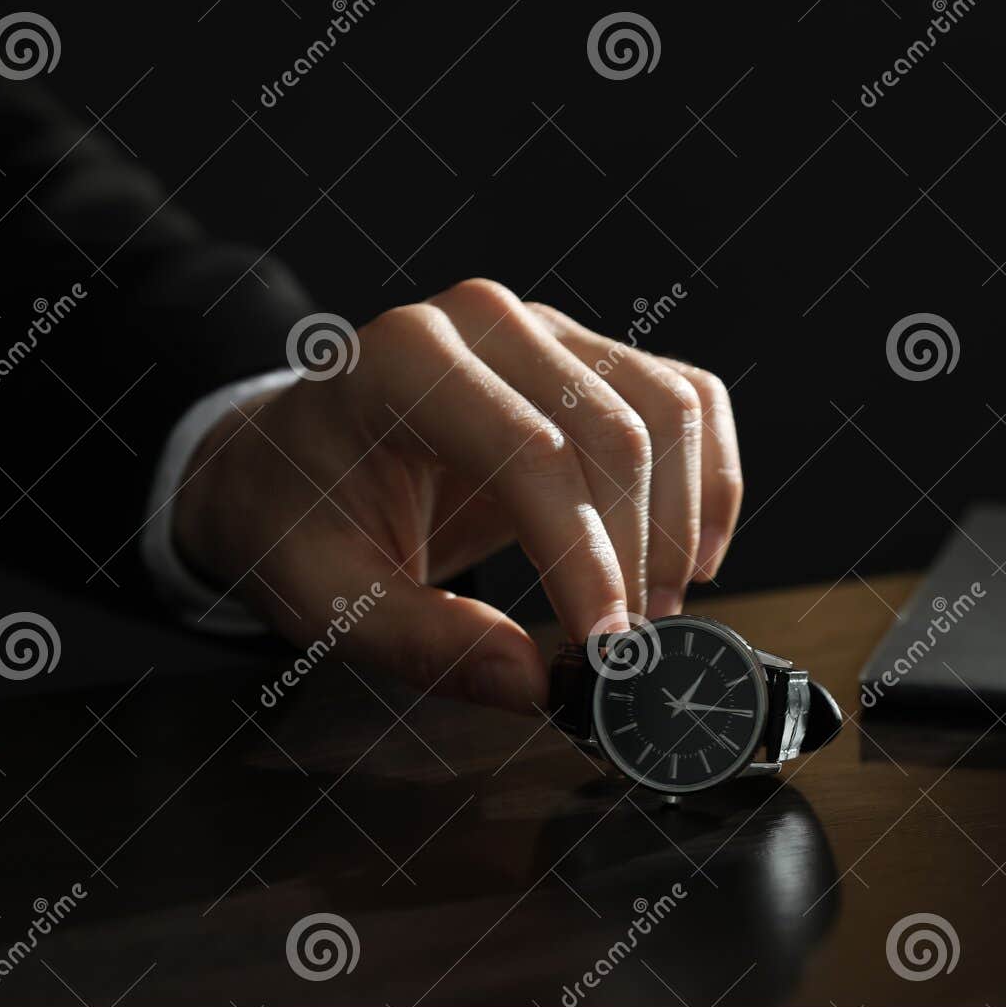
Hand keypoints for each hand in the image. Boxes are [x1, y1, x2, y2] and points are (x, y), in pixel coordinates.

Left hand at [172, 279, 743, 712]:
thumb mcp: (324, 595)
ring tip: (653, 608)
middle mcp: (485, 322)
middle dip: (639, 555)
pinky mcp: (590, 355)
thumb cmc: (299, 517)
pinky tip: (692, 553)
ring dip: (683, 524)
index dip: (585, 558)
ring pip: (670, 411)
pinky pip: (690, 400)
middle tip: (629, 648)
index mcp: (406, 362)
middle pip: (617, 432)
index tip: (606, 647)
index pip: (532, 455)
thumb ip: (423, 639)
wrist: (295, 457)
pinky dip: (710, 482)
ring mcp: (547, 329)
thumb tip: (532, 683)